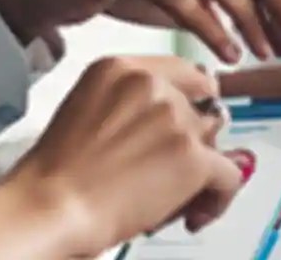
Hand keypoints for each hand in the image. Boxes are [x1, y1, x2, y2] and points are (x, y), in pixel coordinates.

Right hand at [4, 56, 252, 256]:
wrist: (50, 205)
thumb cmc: (57, 173)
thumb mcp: (88, 113)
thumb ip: (134, 110)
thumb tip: (182, 127)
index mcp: (120, 68)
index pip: (183, 72)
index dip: (191, 103)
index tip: (189, 122)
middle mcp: (151, 85)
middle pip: (203, 108)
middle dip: (193, 142)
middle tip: (171, 172)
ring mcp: (175, 118)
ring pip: (218, 142)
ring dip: (205, 171)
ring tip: (176, 198)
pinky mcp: (192, 156)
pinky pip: (231, 176)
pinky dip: (219, 200)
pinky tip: (196, 213)